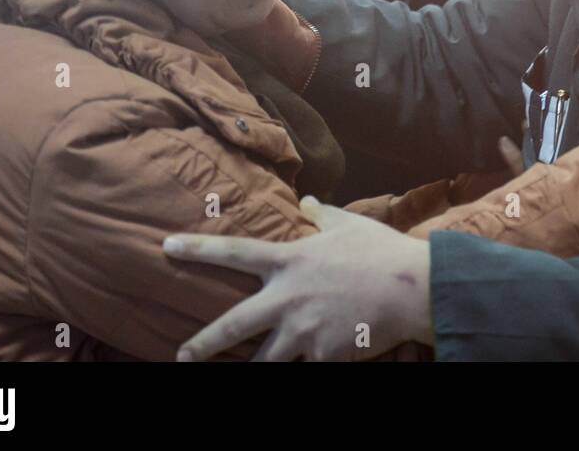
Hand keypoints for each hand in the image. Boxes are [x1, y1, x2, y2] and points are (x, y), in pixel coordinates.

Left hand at [164, 196, 432, 361]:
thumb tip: (306, 203)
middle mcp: (289, 298)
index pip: (234, 252)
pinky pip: (307, 366)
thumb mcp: (350, 224)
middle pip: (232, 325)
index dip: (197, 249)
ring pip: (264, 360)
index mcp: (291, 261)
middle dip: (202, 345)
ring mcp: (304, 331)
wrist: (413, 289)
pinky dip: (308, 364)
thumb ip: (322, 215)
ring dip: (252, 368)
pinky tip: (316, 360)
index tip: (166, 246)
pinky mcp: (323, 355)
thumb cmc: (382, 251)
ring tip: (241, 374)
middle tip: (182, 355)